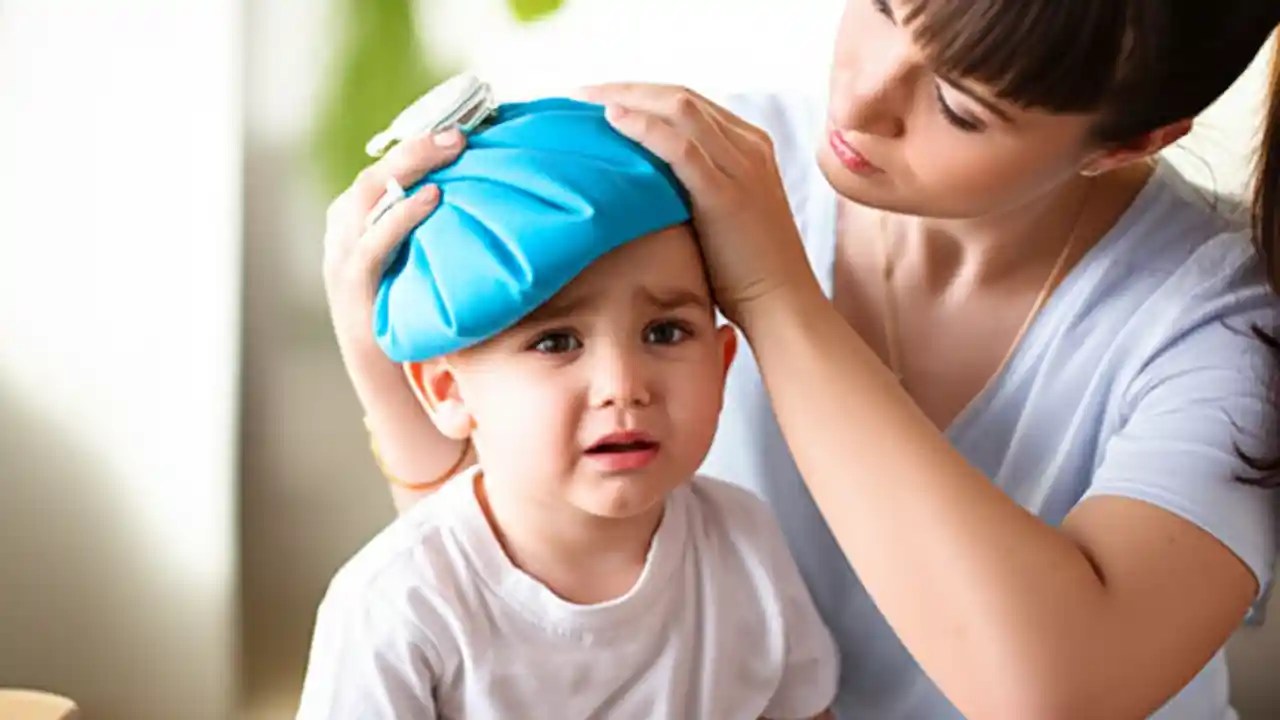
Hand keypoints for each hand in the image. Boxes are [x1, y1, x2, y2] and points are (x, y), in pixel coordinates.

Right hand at [322, 128, 464, 356]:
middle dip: (416, 147)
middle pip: (375, 174)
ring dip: (410, 166)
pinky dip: (403, 215)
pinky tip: (433, 197)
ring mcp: (341, 254)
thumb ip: (423, 225)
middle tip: (458, 133)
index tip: (453, 126)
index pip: (381, 169)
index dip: (414, 144)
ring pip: (369, 195)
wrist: (379, 364)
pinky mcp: (351, 282)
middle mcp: (341, 229)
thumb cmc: (403, 305)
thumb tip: (469, 190)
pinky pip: (375, 240)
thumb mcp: (412, 255)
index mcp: (353, 217)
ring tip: (449, 148)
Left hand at [581, 83, 817, 324]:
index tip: (599, 99)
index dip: (642, 95)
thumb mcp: (721, 216)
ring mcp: (741, 166)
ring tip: (584, 101)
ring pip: (678, 109)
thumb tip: (642, 187)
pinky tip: (612, 120)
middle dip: (627, 89)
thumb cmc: (746, 273)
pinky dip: (643, 127)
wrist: (782, 305)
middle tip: (580, 94)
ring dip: (627, 98)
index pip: (688, 103)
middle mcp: (749, 146)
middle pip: (679, 97)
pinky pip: (679, 146)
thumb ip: (692, 190)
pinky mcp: (725, 193)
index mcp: (750, 147)